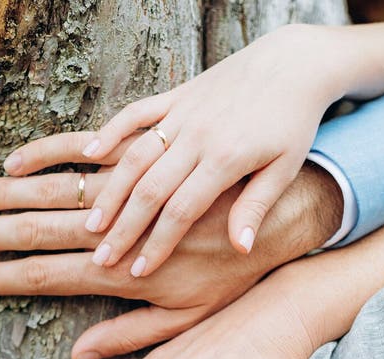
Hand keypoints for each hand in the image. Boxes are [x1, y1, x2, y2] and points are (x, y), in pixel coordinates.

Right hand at [0, 24, 345, 273]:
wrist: (294, 62)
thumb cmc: (294, 123)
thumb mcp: (285, 169)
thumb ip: (256, 208)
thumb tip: (240, 250)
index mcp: (226, 159)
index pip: (182, 211)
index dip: (157, 244)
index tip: (139, 271)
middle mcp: (198, 135)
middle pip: (150, 189)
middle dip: (124, 228)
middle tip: (103, 258)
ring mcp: (183, 113)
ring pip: (135, 156)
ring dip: (110, 191)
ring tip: (91, 223)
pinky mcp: (176, 96)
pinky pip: (136, 114)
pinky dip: (111, 131)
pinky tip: (89, 154)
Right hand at [0, 156, 341, 358]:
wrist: (283, 217)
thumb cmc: (236, 279)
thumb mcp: (187, 324)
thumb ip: (128, 338)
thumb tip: (77, 357)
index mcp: (127, 271)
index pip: (51, 275)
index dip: (7, 278)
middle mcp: (121, 226)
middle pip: (43, 230)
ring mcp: (131, 187)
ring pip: (58, 189)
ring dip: (12, 195)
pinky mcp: (146, 155)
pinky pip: (91, 149)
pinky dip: (51, 154)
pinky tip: (18, 160)